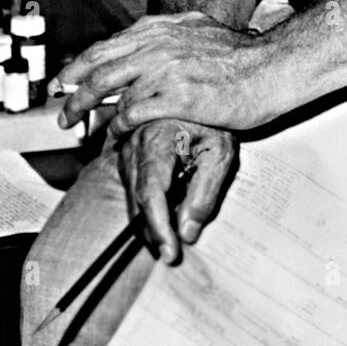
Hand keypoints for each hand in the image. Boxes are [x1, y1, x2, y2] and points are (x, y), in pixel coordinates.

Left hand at [54, 10, 290, 132]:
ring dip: (92, 114)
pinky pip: (133, 114)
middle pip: (100, 69)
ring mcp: (166, 70)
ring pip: (112, 93)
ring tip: (83, 129)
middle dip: (74, 93)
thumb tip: (151, 39)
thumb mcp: (200, 30)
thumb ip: (172, 34)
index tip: (65, 81)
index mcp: (162, 29)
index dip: (80, 65)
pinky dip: (119, 127)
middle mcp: (159, 45)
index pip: (107, 46)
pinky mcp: (177, 97)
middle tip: (64, 114)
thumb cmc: (243, 55)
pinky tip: (116, 135)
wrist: (272, 67)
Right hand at [114, 118, 235, 263]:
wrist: (196, 90)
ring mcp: (126, 148)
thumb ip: (205, 192)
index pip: (151, 192)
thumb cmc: (211, 118)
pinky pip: (132, 187)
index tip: (170, 252)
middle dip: (153, 231)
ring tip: (169, 242)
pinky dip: (145, 207)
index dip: (159, 226)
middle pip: (138, 200)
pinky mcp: (126, 154)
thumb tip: (188, 233)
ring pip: (132, 196)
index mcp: (157, 139)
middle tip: (172, 255)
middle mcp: (134, 144)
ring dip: (148, 222)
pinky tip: (163, 218)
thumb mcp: (220, 151)